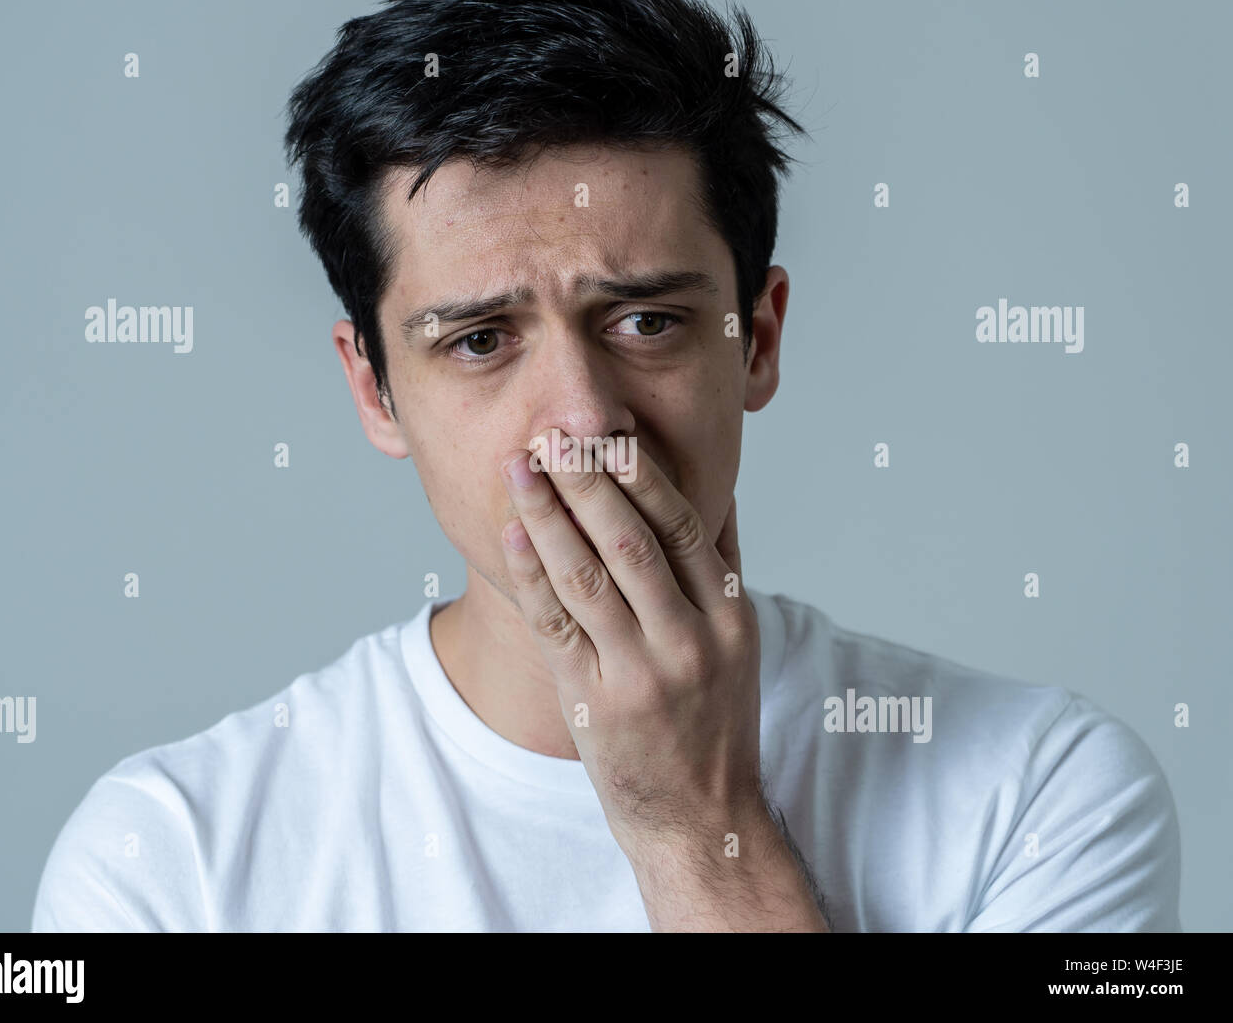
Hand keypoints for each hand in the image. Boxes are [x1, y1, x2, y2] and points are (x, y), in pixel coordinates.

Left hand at [497, 427, 762, 857]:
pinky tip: (512, 534)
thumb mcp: (740, 643)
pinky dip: (531, 575)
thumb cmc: (717, 722)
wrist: (703, 818)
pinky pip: (556, 626)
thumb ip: (725, 569)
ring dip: (549, 516)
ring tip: (521, 467)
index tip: (608, 435)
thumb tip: (715, 491)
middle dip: (588, 481)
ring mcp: (642, 675)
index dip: (642, 476)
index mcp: (731, 617)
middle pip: (632, 542)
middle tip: (555, 435)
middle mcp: (690, 641)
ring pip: (588, 577)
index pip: (684, 527)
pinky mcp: (596, 703)